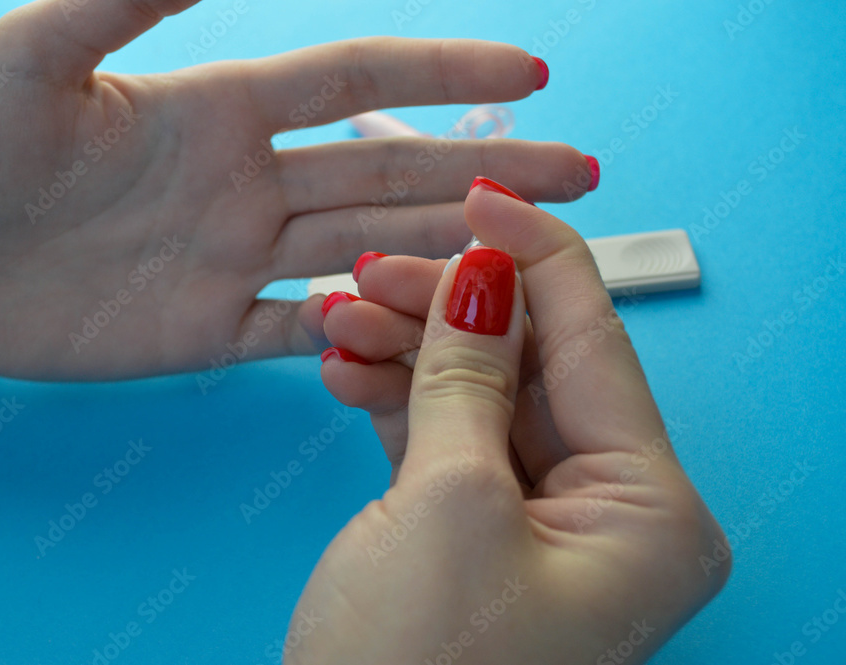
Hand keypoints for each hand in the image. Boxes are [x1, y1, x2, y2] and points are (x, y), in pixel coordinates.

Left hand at [0, 0, 596, 385]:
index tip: (530, 71)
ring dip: (445, 251)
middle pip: (389, 171)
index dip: (444, 72)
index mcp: (220, 111)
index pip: (355, 81)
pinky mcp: (207, 331)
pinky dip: (360, 333)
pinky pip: (302, 335)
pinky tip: (422, 335)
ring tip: (531, 257)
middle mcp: (245, 183)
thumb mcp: (31, 58)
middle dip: (487, 171)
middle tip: (580, 175)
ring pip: (363, 252)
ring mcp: (234, 260)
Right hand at [288, 180, 727, 663]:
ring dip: (408, 348)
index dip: (535, 256)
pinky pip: (442, 437)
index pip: (595, 342)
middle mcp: (607, 514)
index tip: (481, 194)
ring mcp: (535, 522)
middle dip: (448, 305)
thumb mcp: (446, 501)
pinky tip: (344, 367)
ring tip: (338, 318)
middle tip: (375, 267)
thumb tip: (485, 277)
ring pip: (476, 394)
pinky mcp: (473, 531)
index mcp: (648, 511)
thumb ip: (468, 376)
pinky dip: (395, 398)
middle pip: (529, 363)